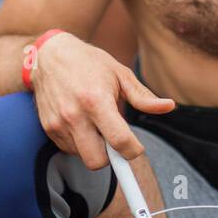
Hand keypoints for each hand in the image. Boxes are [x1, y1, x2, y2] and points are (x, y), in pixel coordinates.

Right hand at [28, 32, 174, 168]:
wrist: (49, 55)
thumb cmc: (89, 62)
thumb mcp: (120, 74)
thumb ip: (143, 96)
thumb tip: (169, 106)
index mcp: (96, 100)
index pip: (119, 141)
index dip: (133, 150)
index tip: (136, 147)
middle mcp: (75, 115)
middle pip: (97, 161)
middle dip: (110, 156)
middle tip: (114, 138)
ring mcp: (58, 123)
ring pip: (83, 157)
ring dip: (94, 147)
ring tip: (95, 123)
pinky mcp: (48, 128)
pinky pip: (69, 149)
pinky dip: (79, 143)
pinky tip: (81, 123)